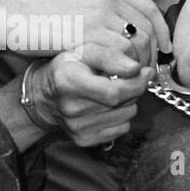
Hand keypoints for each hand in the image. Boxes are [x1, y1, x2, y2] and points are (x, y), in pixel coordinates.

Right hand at [14, 0, 170, 63]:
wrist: (14, 17)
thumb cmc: (42, 15)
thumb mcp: (78, 1)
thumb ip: (102, 10)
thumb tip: (126, 28)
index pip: (148, 7)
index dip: (162, 30)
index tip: (166, 48)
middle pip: (146, 27)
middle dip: (153, 52)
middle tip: (151, 71)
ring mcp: (97, 16)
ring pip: (137, 43)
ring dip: (141, 63)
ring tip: (136, 78)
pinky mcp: (87, 35)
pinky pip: (119, 55)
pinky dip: (125, 69)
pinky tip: (120, 78)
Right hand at [32, 44, 150, 146]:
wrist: (44, 96)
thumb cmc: (67, 68)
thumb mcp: (85, 50)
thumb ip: (110, 56)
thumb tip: (136, 68)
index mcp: (70, 83)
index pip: (115, 92)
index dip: (137, 82)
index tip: (145, 71)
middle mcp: (72, 109)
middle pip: (124, 103)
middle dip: (134, 88)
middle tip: (127, 77)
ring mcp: (78, 128)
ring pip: (127, 115)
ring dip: (128, 102)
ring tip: (112, 91)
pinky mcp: (84, 140)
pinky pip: (121, 128)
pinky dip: (121, 116)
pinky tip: (107, 106)